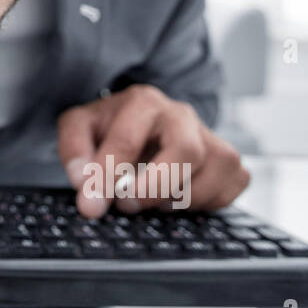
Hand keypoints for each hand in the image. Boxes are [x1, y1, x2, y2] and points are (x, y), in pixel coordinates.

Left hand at [56, 83, 249, 217]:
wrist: (141, 122)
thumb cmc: (110, 126)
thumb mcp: (80, 126)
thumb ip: (74, 149)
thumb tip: (84, 183)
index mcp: (143, 102)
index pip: (127, 139)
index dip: (108, 176)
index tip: (92, 204)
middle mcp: (182, 115)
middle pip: (187, 152)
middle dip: (154, 187)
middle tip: (126, 204)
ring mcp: (211, 137)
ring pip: (215, 173)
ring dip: (180, 199)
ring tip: (151, 201)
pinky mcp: (230, 162)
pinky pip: (232, 187)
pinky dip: (207, 203)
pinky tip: (179, 199)